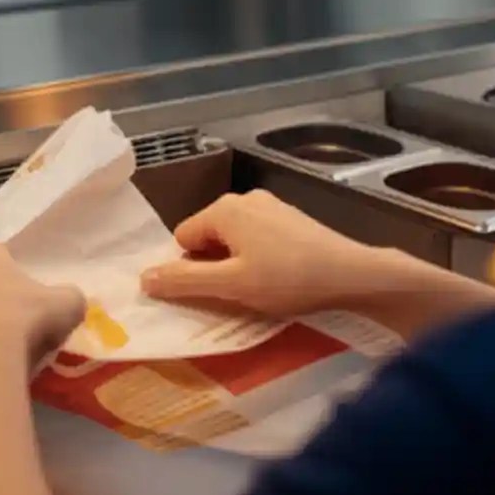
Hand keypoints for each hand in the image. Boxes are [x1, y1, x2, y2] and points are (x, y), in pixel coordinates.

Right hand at [140, 190, 380, 317]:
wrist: (352, 275)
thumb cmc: (287, 279)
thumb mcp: (230, 285)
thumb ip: (184, 281)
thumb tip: (142, 278)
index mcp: (224, 209)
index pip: (182, 238)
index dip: (189, 268)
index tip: (211, 292)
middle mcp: (245, 199)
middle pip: (208, 237)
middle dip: (213, 266)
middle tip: (234, 295)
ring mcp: (272, 206)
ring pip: (234, 240)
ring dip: (237, 266)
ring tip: (258, 291)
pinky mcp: (292, 219)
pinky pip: (259, 240)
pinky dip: (260, 260)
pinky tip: (279, 280)